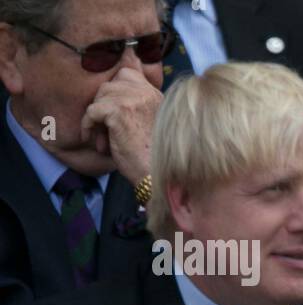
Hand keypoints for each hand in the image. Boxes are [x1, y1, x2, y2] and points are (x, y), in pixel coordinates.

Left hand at [79, 67, 161, 184]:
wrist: (156, 176)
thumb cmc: (153, 159)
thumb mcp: (149, 127)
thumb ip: (136, 108)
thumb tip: (111, 96)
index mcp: (156, 95)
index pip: (128, 73)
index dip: (115, 89)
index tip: (111, 112)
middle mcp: (146, 93)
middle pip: (110, 84)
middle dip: (104, 106)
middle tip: (107, 130)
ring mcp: (133, 99)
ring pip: (100, 96)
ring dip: (97, 118)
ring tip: (104, 140)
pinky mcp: (118, 110)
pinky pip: (92, 111)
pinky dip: (89, 127)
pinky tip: (97, 143)